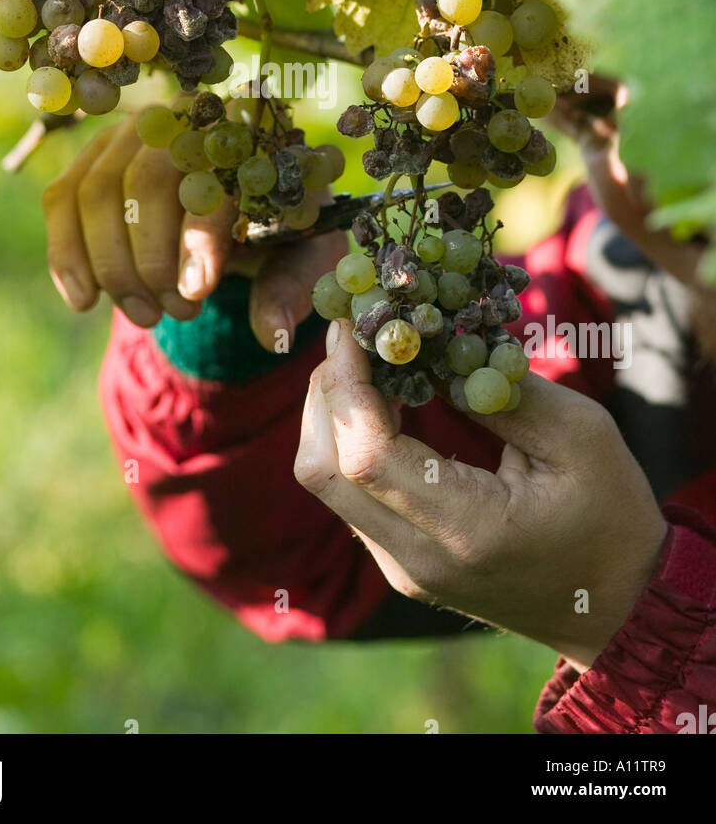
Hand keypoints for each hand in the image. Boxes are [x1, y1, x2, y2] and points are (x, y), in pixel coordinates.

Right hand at [42, 116, 344, 348]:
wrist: (239, 215)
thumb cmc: (275, 232)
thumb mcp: (297, 259)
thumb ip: (288, 290)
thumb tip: (272, 335)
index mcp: (243, 131)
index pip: (211, 173)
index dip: (199, 235)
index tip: (196, 292)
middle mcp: (179, 117)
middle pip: (144, 182)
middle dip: (150, 260)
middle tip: (176, 312)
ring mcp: (128, 134)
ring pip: (96, 193)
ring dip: (112, 267)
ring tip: (145, 315)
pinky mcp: (90, 159)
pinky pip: (62, 201)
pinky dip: (67, 256)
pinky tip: (84, 301)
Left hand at [295, 322, 666, 669]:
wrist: (614, 608)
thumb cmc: (610, 515)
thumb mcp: (580, 435)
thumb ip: (501, 391)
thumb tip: (431, 344)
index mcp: (466, 529)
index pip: (366, 457)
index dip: (345, 385)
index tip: (353, 327)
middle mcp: (417, 558)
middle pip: (322, 470)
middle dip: (325, 392)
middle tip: (357, 335)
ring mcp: (401, 566)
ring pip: (324, 481)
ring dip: (331, 411)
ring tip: (369, 359)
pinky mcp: (398, 561)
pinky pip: (348, 492)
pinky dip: (349, 437)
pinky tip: (382, 398)